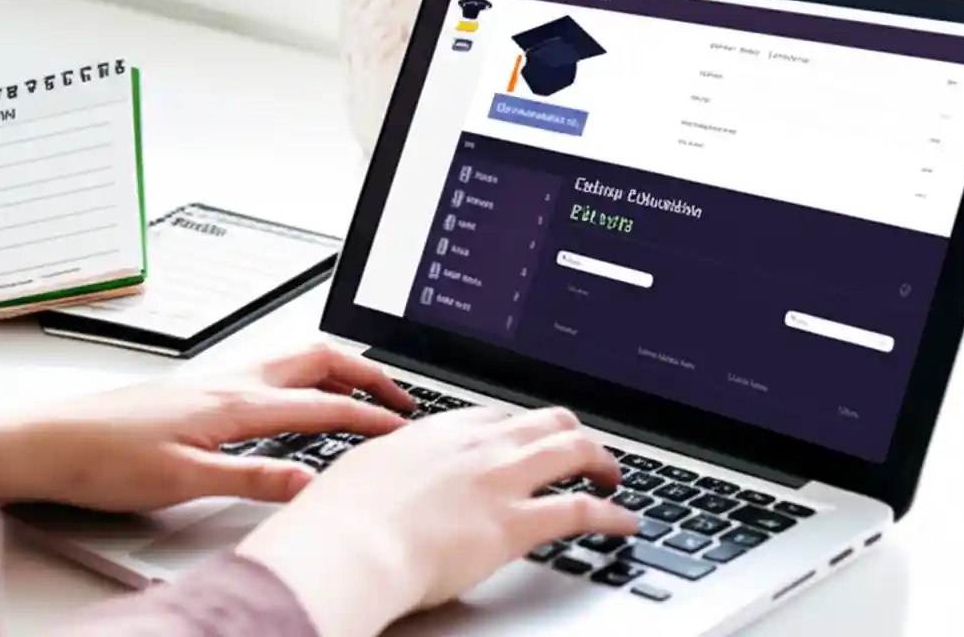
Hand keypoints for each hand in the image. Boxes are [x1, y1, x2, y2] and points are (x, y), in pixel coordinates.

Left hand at [0, 344, 413, 510]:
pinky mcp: (201, 385)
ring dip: (339, 367)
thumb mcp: (183, 479)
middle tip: (400, 396)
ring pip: (296, 356)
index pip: (323, 405)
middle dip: (368, 372)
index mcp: (236, 402)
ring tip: (364, 389)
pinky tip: (301, 395)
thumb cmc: (100, 458)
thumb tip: (311, 480)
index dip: (371, 418)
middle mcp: (231, 379)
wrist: (43, 441)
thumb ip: (254, 477)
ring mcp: (216, 377)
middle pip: (320, 359)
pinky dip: (308, 373)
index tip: (404, 430)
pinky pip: (273, 366)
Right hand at [237, 406, 637, 636]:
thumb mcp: (361, 470)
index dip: (525, 427)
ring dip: (602, 460)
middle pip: (546, 420)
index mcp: (439, 431)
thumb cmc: (339, 519)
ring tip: (613, 476)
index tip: (533, 438)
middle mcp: (477, 446)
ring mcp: (500, 480)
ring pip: (574, 449)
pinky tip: (624, 521)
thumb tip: (387, 475)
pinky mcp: (514, 523)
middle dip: (572, 432)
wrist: (344, 547)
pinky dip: (610, 513)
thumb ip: (389, 467)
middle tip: (584, 451)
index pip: (499, 416)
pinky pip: (579, 509)